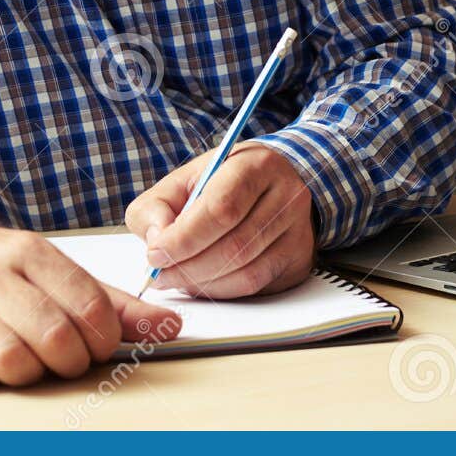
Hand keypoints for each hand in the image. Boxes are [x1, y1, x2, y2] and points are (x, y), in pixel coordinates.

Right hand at [0, 223, 181, 390]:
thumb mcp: (56, 274)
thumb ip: (114, 304)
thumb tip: (172, 326)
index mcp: (29, 251)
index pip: (89, 305)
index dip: (104, 339)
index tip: (99, 346)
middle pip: (53, 337)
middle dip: (70, 361)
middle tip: (66, 360)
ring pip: (10, 359)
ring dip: (30, 374)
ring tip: (29, 363)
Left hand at [125, 144, 315, 297]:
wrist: (271, 181)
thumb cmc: (221, 182)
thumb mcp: (182, 180)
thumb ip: (156, 206)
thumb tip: (156, 240)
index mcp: (255, 165)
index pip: (221, 209)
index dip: (185, 238)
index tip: (155, 253)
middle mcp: (286, 196)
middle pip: (234, 246)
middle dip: (188, 267)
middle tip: (160, 275)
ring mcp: (298, 230)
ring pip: (246, 272)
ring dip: (203, 283)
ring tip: (176, 278)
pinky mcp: (299, 258)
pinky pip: (257, 286)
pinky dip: (222, 290)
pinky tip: (202, 283)